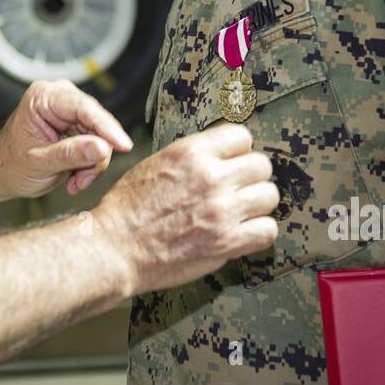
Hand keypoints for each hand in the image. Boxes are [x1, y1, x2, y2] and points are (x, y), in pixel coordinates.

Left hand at [0, 79, 133, 204]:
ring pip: (101, 136)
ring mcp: (70, 110)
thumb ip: (71, 154)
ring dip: (92, 164)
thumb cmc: (12, 165)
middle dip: (95, 155)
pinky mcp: (78, 124)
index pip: (84, 107)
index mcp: (44, 97)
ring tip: (74, 182)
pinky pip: (98, 144)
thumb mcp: (40, 163)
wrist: (3, 173)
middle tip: (82, 180)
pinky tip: (75, 178)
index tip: (124, 146)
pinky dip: (90, 164)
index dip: (107, 128)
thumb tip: (103, 148)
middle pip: (97, 122)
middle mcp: (60, 97)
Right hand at [95, 123, 278, 295]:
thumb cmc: (128, 209)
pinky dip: (259, 231)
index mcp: (191, 153)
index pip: (241, 136)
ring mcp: (222, 211)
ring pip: (269, 196)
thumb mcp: (157, 163)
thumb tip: (223, 155)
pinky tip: (245, 232)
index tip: (232, 162)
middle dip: (251, 176)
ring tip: (242, 211)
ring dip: (258, 203)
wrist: (114, 249)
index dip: (238, 151)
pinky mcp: (227, 242)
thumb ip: (193, 157)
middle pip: (261, 165)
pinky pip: (268, 230)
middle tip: (238, 188)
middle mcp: (210, 177)